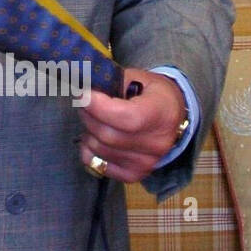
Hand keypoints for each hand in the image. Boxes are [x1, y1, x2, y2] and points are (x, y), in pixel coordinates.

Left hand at [77, 69, 185, 183]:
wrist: (170, 115)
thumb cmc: (150, 93)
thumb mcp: (135, 77)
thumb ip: (109, 82)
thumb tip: (81, 85)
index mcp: (161, 114)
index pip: (127, 117)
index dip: (98, 107)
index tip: (82, 94)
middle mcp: (157, 143)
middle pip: (107, 134)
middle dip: (87, 115)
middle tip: (84, 102)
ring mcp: (147, 162)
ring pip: (98, 148)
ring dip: (87, 130)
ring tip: (94, 118)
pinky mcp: (134, 174)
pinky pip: (97, 164)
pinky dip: (89, 149)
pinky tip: (96, 137)